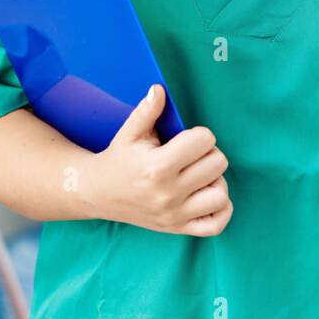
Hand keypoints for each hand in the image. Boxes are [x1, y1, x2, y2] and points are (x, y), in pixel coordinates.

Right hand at [78, 85, 232, 235]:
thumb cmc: (118, 160)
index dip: (198, 134)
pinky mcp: (178, 228)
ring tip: (199, 175)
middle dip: (208, 154)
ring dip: (215, 180)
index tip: (184, 139)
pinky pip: (216, 225)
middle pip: (218, 164)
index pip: (204, 140)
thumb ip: (147, 110)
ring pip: (221, 194)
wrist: (97, 194)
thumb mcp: (129, 133)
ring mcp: (174, 215)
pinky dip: (220, 209)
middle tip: (190, 155)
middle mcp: (168, 194)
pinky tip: (207, 194)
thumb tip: (159, 90)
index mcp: (157, 167)